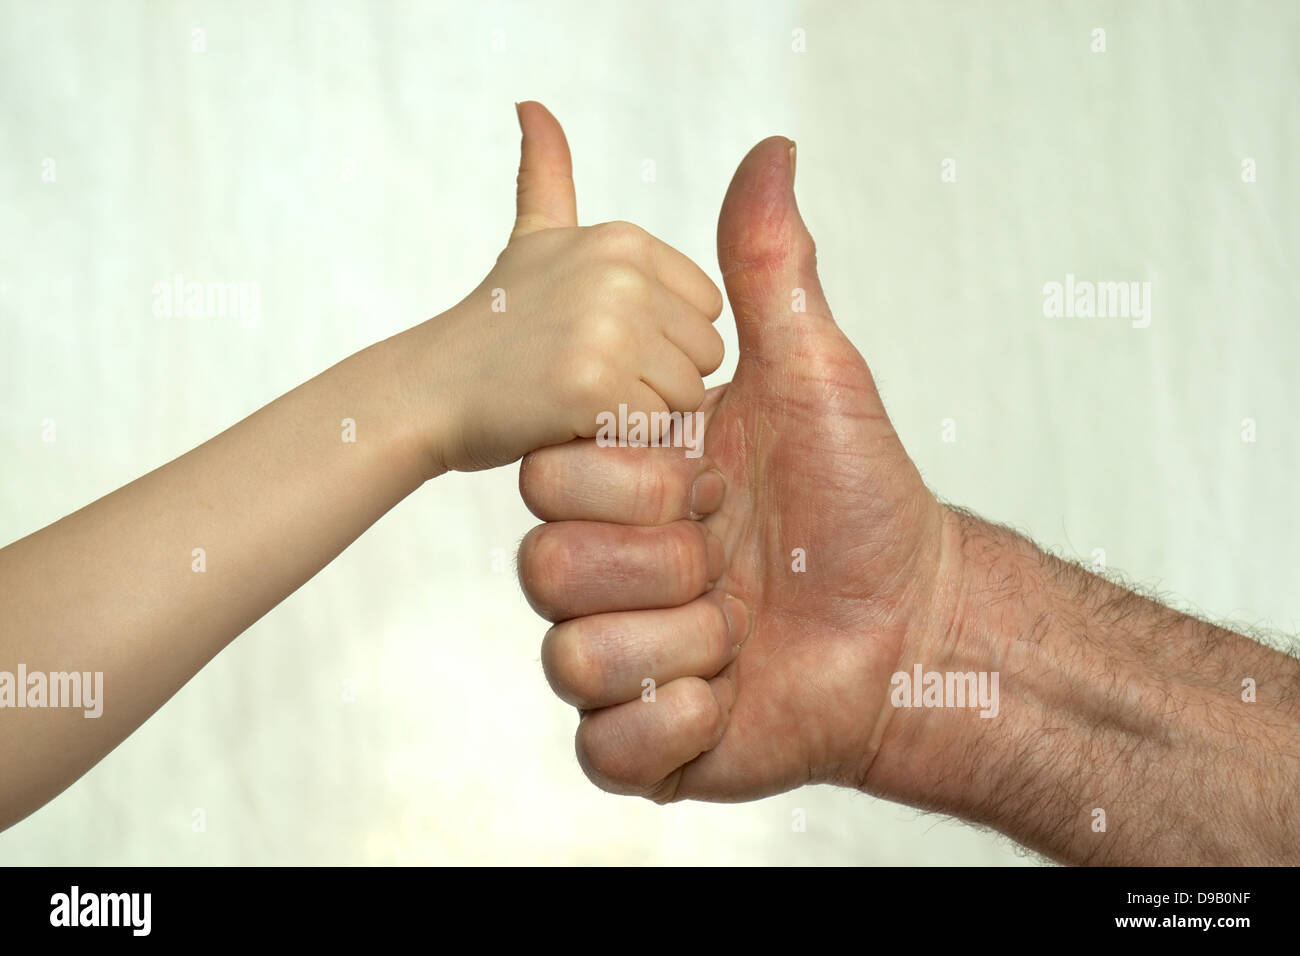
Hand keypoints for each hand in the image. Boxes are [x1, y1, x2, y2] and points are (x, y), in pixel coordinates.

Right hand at [397, 102, 723, 474]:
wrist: (429, 390)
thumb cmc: (491, 325)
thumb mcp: (532, 238)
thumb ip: (547, 174)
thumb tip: (531, 105)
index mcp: (624, 240)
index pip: (707, 309)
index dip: (666, 341)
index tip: (607, 343)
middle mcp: (622, 274)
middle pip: (704, 354)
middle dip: (658, 378)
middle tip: (591, 373)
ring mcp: (608, 328)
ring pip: (686, 395)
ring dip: (641, 412)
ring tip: (582, 396)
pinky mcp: (594, 386)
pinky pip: (653, 428)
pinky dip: (620, 438)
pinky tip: (572, 420)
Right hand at [517, 136, 959, 801]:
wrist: (918, 627)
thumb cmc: (864, 500)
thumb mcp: (816, 376)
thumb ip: (771, 272)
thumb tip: (771, 151)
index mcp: (620, 490)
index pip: (546, 474)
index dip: (639, 481)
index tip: (719, 483)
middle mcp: (605, 571)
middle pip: (545, 566)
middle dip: (668, 563)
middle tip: (738, 560)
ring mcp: (619, 658)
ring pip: (569, 656)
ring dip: (685, 641)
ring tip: (745, 632)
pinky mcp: (642, 744)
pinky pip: (606, 748)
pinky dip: (676, 723)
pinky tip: (732, 696)